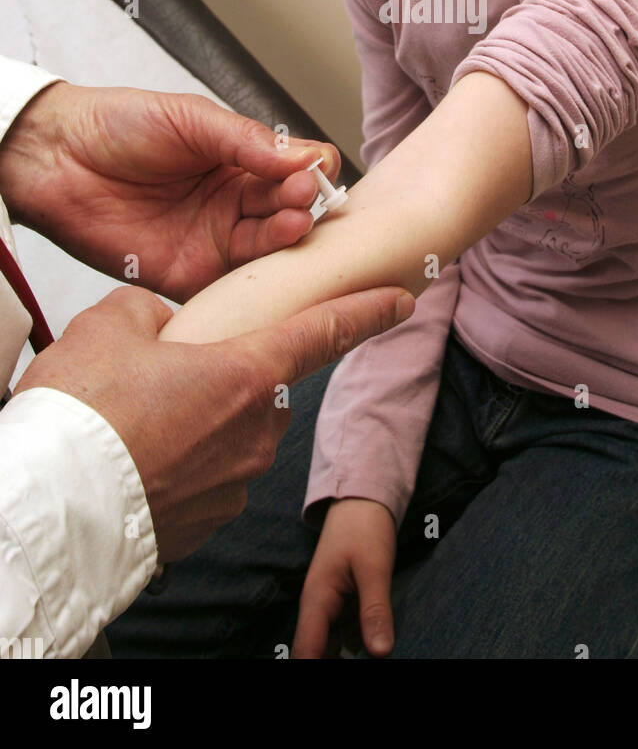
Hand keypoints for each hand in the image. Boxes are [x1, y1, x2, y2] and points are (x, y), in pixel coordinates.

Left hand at [0, 80, 341, 301]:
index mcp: (240, 162)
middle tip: (303, 199)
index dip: (311, 173)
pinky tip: (268, 272)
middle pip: (289, 211)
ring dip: (286, 239)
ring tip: (293, 224)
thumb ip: (248, 141)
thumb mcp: (192, 118)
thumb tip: (305, 157)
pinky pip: (231, 290)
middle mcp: (233, 204)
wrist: (56, 158)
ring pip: (268, 250)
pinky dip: (255, 286)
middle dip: (302, 206)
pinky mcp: (189, 276)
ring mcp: (214, 241)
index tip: (313, 172)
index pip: (295, 171)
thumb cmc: (120, 126)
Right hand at [12, 284, 413, 562]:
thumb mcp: (111, 325)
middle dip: (223, 377)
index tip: (401, 300)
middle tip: (160, 380)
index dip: (368, 310)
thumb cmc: (85, 419)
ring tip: (134, 426)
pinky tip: (136, 461)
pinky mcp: (208, 520)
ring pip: (230, 433)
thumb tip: (159, 325)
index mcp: (247, 371)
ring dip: (197, 424)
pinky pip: (206, 477)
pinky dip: (180, 466)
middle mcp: (255, 428)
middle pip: (259, 386)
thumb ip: (151, 311)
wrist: (53, 508)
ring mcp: (235, 480)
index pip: (327, 331)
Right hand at [292, 497, 397, 658]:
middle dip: (331, 663)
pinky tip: (372, 642)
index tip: (337, 667)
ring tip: (368, 648)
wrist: (363, 499)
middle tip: (360, 657)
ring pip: (331, 646)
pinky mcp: (343, 604)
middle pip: (315, 654)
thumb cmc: (365, 528)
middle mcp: (318, 609)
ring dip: (342, 656)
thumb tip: (380, 654)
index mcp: (317, 601)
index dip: (313, 670)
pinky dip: (354, 643)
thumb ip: (375, 611)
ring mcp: (330, 607)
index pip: (306, 653)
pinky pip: (345, 634)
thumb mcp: (374, 568)